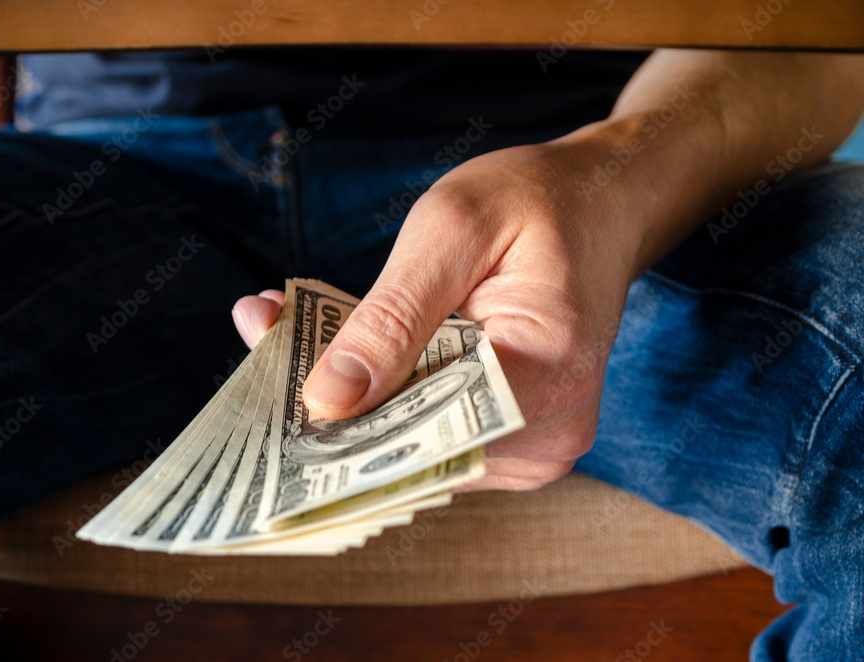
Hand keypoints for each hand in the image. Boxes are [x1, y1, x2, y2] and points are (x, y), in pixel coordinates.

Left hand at [233, 123, 646, 490]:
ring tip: (296, 329)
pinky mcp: (514, 442)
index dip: (341, 418)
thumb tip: (327, 399)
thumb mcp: (452, 230)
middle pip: (411, 450)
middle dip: (332, 401)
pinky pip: (432, 435)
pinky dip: (384, 397)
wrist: (599, 205)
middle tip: (266, 335)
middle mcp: (549, 435)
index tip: (268, 379)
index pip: (423, 432)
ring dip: (352, 398)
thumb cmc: (534, 201)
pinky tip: (348, 349)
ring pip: (413, 448)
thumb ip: (391, 317)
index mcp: (548, 374)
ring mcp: (536, 448)